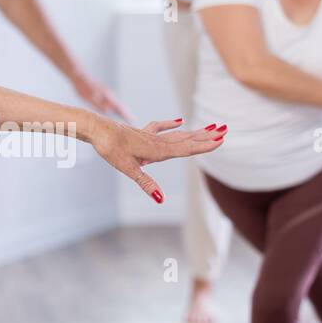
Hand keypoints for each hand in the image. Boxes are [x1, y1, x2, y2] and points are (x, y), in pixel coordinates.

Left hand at [70, 69, 133, 122]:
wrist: (79, 74)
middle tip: (133, 120)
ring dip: (122, 109)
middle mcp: (108, 94)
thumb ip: (98, 104)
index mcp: (106, 96)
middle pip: (120, 105)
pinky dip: (115, 106)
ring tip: (126, 115)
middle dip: (127, 113)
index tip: (133, 120)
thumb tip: (108, 110)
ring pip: (116, 102)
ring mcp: (105, 93)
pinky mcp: (101, 93)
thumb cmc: (82, 86)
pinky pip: (111, 101)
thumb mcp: (89, 97)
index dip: (126, 115)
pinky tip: (113, 108)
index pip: (119, 107)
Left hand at [90, 116, 225, 203]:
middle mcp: (157, 142)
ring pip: (177, 134)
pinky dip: (170, 125)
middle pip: (186, 140)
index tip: (221, 140)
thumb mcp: (128, 169)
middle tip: (225, 131)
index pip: (185, 149)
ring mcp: (149, 136)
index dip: (204, 146)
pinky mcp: (140, 133)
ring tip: (211, 127)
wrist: (96, 129)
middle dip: (205, 137)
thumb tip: (160, 200)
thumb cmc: (110, 149)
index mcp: (157, 151)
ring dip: (194, 132)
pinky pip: (159, 128)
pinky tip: (179, 122)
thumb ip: (146, 183)